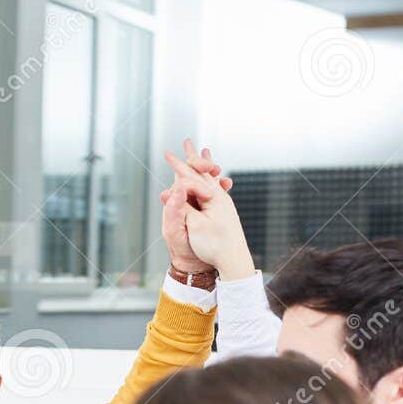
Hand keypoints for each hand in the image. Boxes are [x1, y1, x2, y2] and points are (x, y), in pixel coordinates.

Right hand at [164, 151, 252, 280]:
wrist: (235, 260)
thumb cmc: (214, 245)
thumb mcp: (195, 226)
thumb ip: (183, 207)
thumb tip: (170, 192)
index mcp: (213, 197)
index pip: (191, 177)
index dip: (178, 165)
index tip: (167, 154)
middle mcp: (221, 197)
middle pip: (203, 173)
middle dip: (193, 158)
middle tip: (188, 142)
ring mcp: (224, 204)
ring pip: (211, 179)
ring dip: (203, 166)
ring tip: (205, 153)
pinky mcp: (225, 212)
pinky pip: (215, 190)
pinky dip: (210, 180)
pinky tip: (215, 180)